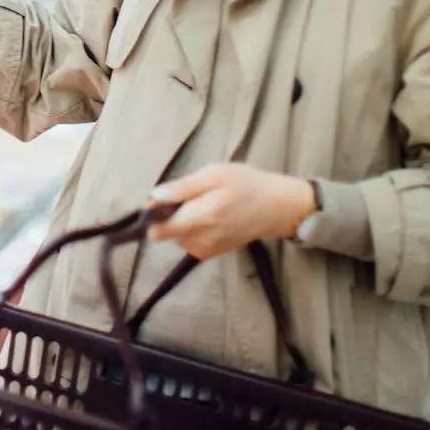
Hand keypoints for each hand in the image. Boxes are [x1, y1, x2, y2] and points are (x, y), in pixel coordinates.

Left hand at [147, 164, 315, 259]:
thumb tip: (154, 196)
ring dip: (183, 221)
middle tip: (191, 196)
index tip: (160, 199)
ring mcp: (207, 250)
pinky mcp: (212, 253)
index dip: (152, 214)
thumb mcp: (213, 175)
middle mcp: (201, 241)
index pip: (157, 231)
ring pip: (177, 237)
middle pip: (166, 233)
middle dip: (170, 214)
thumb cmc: (245, 184)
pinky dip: (193, 229)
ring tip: (204, 204)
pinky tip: (209, 216)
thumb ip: (182, 188)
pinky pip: (189, 242)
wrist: (276, 207)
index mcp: (200, 219)